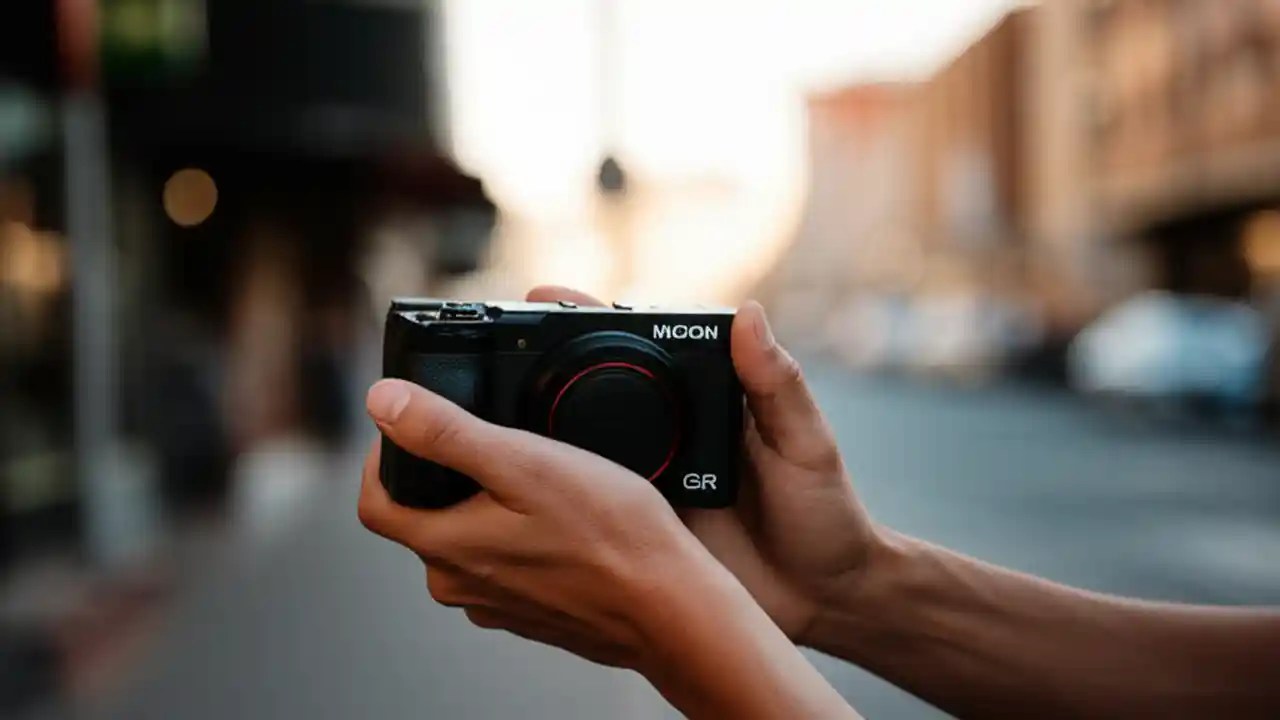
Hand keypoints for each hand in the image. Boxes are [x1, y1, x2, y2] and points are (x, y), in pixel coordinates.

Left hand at [357, 376, 747, 672]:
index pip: (376, 504)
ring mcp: (497, 604)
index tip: (414, 427)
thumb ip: (447, 432)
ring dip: (488, 506)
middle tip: (492, 442)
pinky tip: (562, 520)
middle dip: (446, 477)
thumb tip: (383, 402)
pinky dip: (521, 536)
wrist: (671, 607)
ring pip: (469, 540)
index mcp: (446, 548)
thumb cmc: (610, 538)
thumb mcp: (524, 461)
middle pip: (423, 519)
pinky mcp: (531, 611)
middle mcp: (461, 585)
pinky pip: (507, 563)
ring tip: (536, 478)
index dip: (383, 460)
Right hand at [525, 286, 881, 642]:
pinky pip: (585, 504)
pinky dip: (550, 493)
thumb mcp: (805, 443)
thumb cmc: (825, 514)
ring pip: (578, 446)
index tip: (546, 295)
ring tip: (486, 408)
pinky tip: (510, 484)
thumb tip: (750, 312)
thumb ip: (778, 383)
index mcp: (703, 397)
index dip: (590, 318)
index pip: (638, 344)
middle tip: (498, 345)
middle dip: (540, 362)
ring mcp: (643, 481)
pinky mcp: (633, 528)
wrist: (821, 599)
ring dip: (533, 428)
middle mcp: (663, 432)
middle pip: (591, 388)